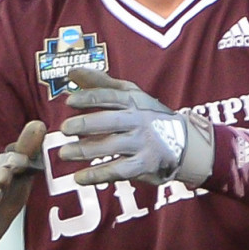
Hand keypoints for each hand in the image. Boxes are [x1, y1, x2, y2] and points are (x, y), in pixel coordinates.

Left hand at [58, 67, 213, 186]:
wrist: (184, 144)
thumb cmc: (147, 116)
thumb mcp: (130, 95)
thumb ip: (100, 84)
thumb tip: (71, 72)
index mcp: (133, 101)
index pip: (111, 97)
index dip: (90, 98)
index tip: (70, 101)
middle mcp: (138, 121)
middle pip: (111, 121)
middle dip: (86, 124)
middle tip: (64, 129)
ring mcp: (142, 144)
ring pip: (112, 146)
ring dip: (86, 150)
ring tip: (64, 153)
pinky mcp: (143, 165)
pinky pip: (118, 170)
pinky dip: (98, 175)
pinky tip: (79, 177)